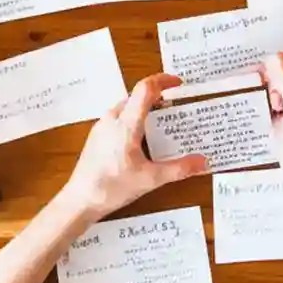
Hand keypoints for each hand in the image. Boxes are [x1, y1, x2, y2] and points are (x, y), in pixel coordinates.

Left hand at [64, 74, 206, 219]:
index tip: (178, 83)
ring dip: (145, 108)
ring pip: (127, 107)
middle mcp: (112, 119)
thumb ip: (179, 169)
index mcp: (126, 124)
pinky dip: (134, 120)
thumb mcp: (150, 179)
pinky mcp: (97, 137)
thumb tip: (202, 162)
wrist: (79, 201)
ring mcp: (102, 127)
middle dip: (158, 96)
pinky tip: (142, 139)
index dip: (163, 80)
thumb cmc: (111, 187)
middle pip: (137, 96)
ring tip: (162, 122)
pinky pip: (118, 118)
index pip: (145, 88)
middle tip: (176, 106)